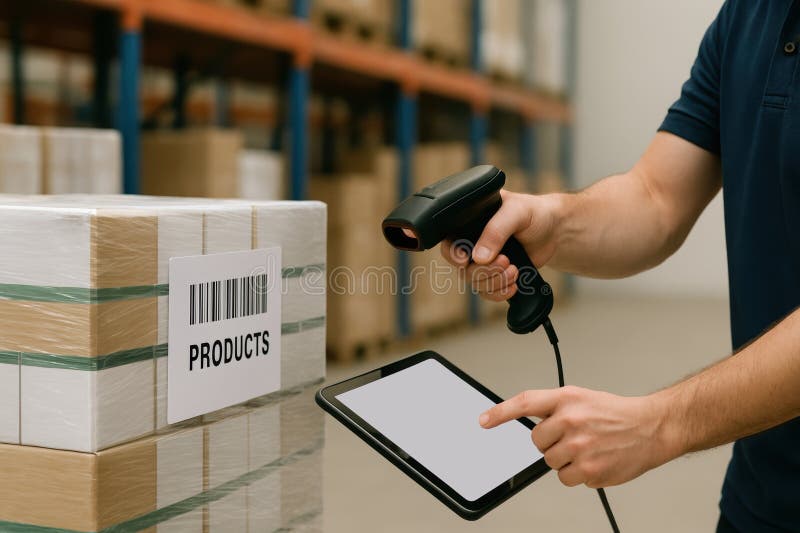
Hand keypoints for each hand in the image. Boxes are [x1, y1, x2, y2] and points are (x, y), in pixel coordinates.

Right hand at [440, 190, 561, 301]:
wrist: (554, 231)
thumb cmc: (534, 213)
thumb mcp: (516, 212)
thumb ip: (496, 231)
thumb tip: (479, 258)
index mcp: (470, 222)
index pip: (450, 242)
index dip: (454, 255)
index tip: (467, 261)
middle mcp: (473, 243)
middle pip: (463, 268)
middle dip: (484, 270)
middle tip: (506, 261)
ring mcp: (484, 262)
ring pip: (475, 283)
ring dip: (494, 282)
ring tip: (515, 270)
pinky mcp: (496, 276)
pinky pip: (487, 292)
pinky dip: (499, 293)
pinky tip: (513, 285)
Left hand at [479, 386, 682, 487]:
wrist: (651, 427)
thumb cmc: (615, 413)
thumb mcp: (582, 398)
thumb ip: (554, 408)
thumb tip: (526, 419)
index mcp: (566, 398)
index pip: (525, 402)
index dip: (500, 412)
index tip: (483, 420)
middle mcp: (570, 420)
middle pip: (537, 441)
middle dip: (551, 442)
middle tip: (574, 436)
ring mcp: (579, 446)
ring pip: (550, 462)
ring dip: (565, 460)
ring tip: (588, 448)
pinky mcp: (589, 469)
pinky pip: (567, 478)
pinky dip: (578, 474)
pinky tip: (595, 460)